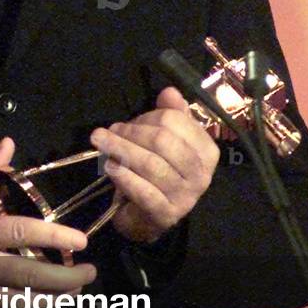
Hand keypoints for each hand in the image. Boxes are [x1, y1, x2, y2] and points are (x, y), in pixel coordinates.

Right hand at [0, 137, 96, 307]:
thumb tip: (8, 146)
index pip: (20, 232)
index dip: (55, 236)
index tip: (81, 240)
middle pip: (30, 275)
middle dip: (67, 277)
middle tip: (89, 273)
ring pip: (23, 303)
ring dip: (54, 298)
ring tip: (74, 289)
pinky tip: (41, 303)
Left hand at [90, 86, 220, 244]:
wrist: (148, 215)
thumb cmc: (156, 170)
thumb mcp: (164, 139)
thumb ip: (170, 114)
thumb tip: (170, 92)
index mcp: (206, 150)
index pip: (175, 121)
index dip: (146, 117)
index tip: (127, 122)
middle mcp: (202, 174)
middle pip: (162, 141)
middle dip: (130, 133)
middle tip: (108, 132)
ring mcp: (186, 196)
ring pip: (151, 165)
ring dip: (121, 151)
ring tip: (101, 144)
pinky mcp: (167, 214)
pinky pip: (144, 191)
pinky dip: (124, 176)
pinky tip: (110, 167)